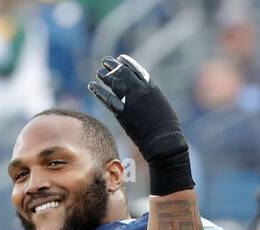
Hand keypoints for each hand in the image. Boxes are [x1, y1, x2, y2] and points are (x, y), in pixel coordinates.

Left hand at [88, 54, 191, 194]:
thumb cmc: (167, 128)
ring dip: (105, 76)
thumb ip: (152, 99)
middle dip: (114, 66)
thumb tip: (148, 98)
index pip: (137, 70)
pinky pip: (108, 99)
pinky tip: (92, 85)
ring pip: (115, 83)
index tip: (120, 58)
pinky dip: (99, 91)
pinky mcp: (123, 113)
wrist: (164, 140)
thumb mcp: (162, 106)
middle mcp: (140, 91)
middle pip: (124, 73)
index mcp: (151, 88)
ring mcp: (131, 101)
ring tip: (99, 72)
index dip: (127, 63)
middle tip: (106, 62)